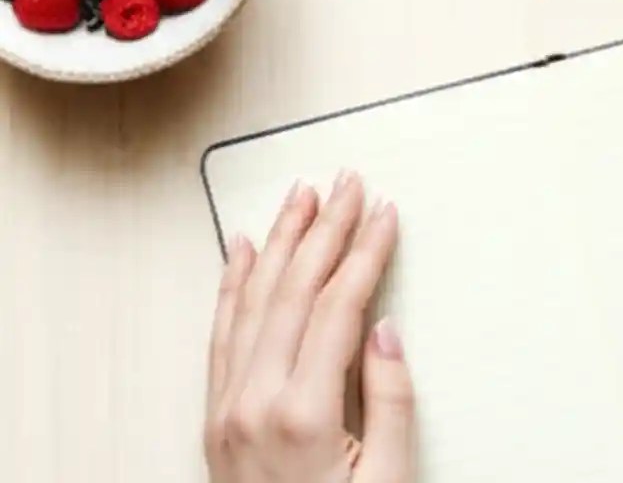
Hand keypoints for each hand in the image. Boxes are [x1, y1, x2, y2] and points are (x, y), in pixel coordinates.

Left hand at [205, 172, 415, 482]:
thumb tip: (384, 333)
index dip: (365, 252)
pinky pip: (222, 330)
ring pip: (254, 299)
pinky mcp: (217, 414)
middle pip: (294, 289)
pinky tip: (245, 249)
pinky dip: (233, 283)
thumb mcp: (389, 482)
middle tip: (347, 183)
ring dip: (281, 241)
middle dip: (326, 228)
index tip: (384, 213)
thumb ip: (391, 403)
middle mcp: (254, 400)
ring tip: (302, 197)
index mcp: (302, 414)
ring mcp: (228, 405)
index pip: (338, 306)